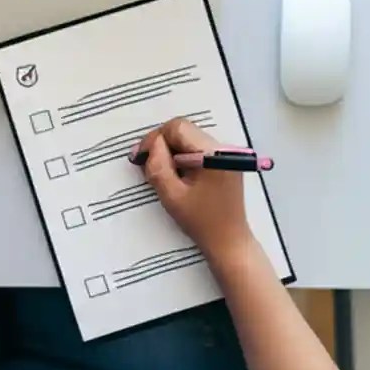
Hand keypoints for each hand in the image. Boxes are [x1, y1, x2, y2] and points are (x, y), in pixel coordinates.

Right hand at [133, 118, 254, 262]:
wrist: (229, 242)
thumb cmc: (200, 221)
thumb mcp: (171, 195)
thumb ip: (158, 165)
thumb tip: (151, 144)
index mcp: (212, 154)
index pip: (178, 128)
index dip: (155, 138)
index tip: (141, 157)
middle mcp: (223, 148)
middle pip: (184, 130)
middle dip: (162, 144)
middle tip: (146, 163)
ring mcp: (226, 154)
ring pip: (189, 138)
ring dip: (171, 150)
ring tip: (161, 171)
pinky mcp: (225, 161)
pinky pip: (198, 148)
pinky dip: (182, 156)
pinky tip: (176, 174)